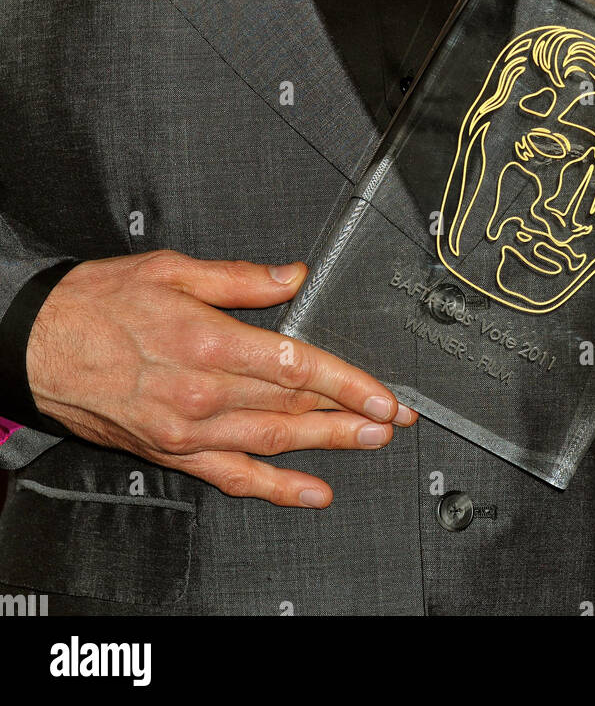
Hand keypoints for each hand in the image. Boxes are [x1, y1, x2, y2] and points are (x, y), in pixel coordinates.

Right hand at [26, 250, 416, 506]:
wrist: (35, 347)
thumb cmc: (95, 305)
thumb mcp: (169, 269)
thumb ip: (238, 278)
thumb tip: (291, 276)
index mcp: (206, 340)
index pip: (296, 366)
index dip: (348, 383)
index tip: (382, 394)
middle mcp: (201, 392)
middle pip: (292, 407)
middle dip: (350, 414)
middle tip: (392, 419)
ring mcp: (187, 429)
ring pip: (272, 443)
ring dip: (327, 446)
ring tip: (368, 444)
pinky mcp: (172, 452)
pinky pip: (233, 477)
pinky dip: (276, 487)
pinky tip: (310, 491)